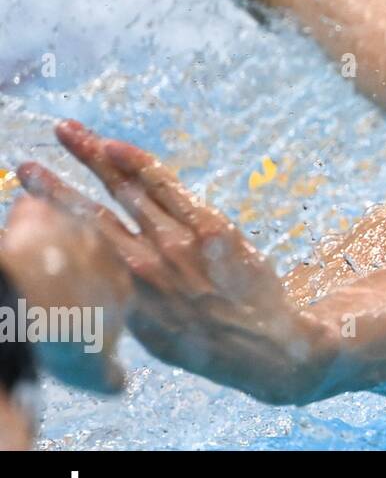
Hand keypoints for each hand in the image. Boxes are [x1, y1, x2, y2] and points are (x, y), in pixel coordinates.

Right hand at [18, 122, 326, 403]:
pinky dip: (138, 163)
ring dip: (92, 157)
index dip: (54, 225)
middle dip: (54, 188)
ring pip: (125, 190)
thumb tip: (108, 284)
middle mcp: (143, 267)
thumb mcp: (155, 335)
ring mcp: (176, 244)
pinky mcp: (209, 228)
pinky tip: (114, 146)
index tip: (28, 208)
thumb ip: (129, 304)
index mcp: (125, 295)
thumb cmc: (211, 342)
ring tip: (67, 132)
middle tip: (26, 166)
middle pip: (90, 215)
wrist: (266, 345)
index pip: (81, 249)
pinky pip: (167, 187)